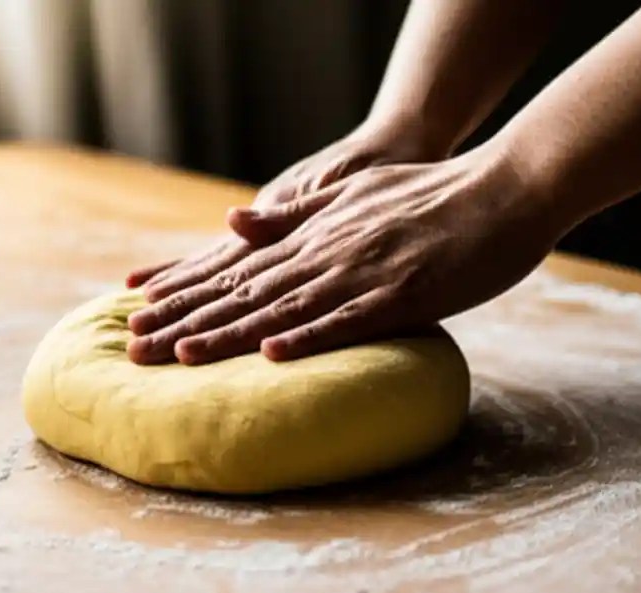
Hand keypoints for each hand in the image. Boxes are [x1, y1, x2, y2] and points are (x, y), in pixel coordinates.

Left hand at [126, 143, 567, 364]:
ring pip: (284, 310)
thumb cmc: (432, 194)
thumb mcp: (350, 195)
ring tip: (180, 357)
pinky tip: (271, 355)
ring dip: (230, 335)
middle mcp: (326, 254)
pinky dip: (309, 337)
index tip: (139, 315)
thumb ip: (292, 214)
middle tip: (135, 348)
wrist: (506, 186)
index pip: (234, 271)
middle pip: (243, 294)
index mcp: (313, 235)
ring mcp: (363, 274)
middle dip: (187, 321)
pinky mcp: (402, 295)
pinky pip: (348, 321)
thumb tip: (231, 223)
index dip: (185, 294)